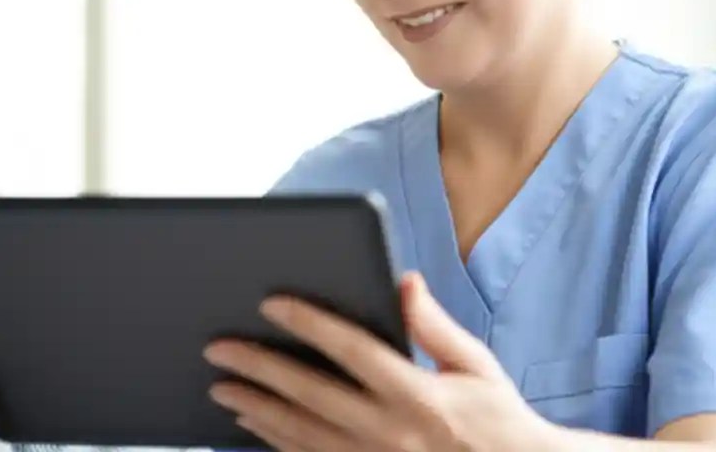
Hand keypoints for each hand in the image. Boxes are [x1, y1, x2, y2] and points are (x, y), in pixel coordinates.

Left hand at [203, 272, 560, 451]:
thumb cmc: (497, 420)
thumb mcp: (475, 365)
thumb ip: (433, 325)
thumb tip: (404, 280)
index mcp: (418, 395)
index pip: (352, 350)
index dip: (309, 322)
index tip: (271, 302)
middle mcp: (390, 432)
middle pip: (310, 394)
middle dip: (259, 367)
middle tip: (218, 347)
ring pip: (300, 434)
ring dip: (256, 408)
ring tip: (222, 386)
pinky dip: (276, 442)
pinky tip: (252, 423)